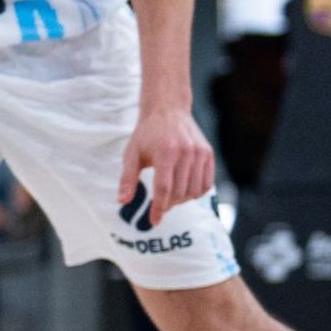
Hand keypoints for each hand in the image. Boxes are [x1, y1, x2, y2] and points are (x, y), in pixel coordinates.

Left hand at [120, 103, 217, 226]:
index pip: (164, 189)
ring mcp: (200, 153)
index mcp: (165, 152)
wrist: (168, 109)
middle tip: (159, 207)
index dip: (158, 208)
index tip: (154, 221)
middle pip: (180, 192)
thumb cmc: (147, 134)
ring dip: (182, 201)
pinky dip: (196, 193)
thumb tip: (122, 201)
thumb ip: (127, 178)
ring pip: (194, 190)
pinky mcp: (208, 154)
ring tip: (170, 198)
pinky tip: (184, 191)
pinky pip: (206, 183)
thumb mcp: (132, 154)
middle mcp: (186, 152)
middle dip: (168, 205)